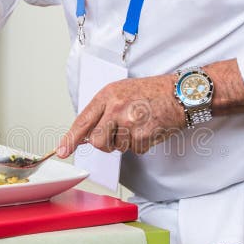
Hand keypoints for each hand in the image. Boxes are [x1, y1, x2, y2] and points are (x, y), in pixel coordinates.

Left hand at [56, 74, 185, 156]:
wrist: (180, 93)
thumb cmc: (151, 92)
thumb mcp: (121, 92)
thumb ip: (103, 110)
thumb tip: (86, 134)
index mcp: (107, 95)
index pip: (82, 120)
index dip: (70, 139)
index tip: (63, 151)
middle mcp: (116, 107)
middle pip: (96, 141)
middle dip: (105, 143)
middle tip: (118, 134)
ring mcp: (129, 121)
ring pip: (116, 147)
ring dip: (127, 142)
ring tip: (139, 124)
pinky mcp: (143, 134)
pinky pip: (135, 150)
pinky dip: (142, 143)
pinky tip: (149, 128)